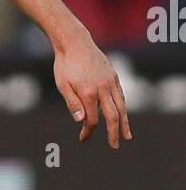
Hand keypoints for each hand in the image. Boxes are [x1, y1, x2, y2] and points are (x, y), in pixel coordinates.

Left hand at [53, 34, 131, 148]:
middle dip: (114, 133)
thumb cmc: (65, 65)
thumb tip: (81, 121)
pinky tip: (123, 115)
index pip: (92, 120)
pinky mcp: (113, 76)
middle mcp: (103, 88)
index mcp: (88, 93)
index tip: (82, 138)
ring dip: (125, 122)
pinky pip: (120, 95)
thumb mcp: (62, 85)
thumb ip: (72, 103)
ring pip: (121, 106)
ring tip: (127, 135)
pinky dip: (123, 107)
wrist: (75, 43)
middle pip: (112, 116)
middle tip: (115, 146)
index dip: (88, 131)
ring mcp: (110, 82)